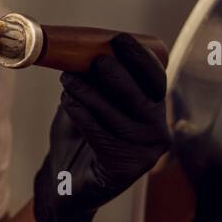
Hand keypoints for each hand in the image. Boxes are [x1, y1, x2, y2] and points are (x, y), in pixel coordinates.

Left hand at [32, 33, 171, 221]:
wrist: (63, 181)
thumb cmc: (79, 136)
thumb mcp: (89, 100)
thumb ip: (96, 79)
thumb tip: (89, 47)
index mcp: (154, 111)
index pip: (156, 80)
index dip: (140, 59)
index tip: (120, 39)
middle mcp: (157, 133)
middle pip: (140, 96)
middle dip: (117, 74)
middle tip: (95, 61)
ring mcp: (145, 154)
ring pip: (117, 115)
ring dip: (91, 94)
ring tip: (68, 80)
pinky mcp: (125, 169)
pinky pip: (103, 136)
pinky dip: (84, 116)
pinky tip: (68, 103)